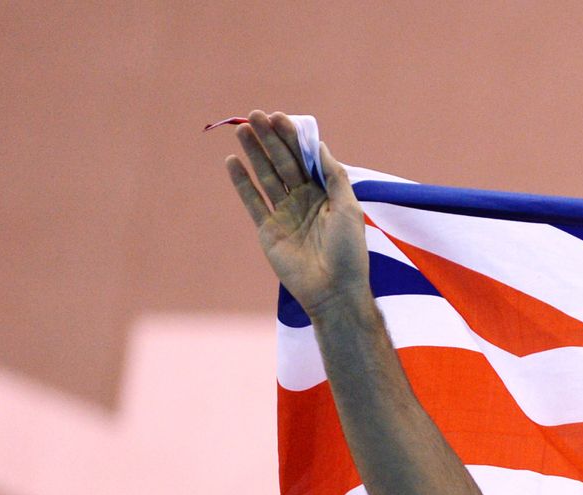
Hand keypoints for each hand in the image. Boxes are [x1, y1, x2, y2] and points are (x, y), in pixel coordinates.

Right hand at [223, 110, 367, 318]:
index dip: (293, 139)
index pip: (307, 159)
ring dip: (254, 153)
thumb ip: (335, 177)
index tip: (279, 117)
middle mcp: (305, 200)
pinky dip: (242, 182)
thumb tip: (319, 145)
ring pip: (266, 176)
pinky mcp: (268, 229)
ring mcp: (285, 213)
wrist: (333, 290)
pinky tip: (233, 161)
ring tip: (241, 130)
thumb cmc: (349, 251)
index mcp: (327, 194)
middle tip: (255, 115)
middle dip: (270, 139)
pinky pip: (252, 201)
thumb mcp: (349, 210)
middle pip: (284, 163)